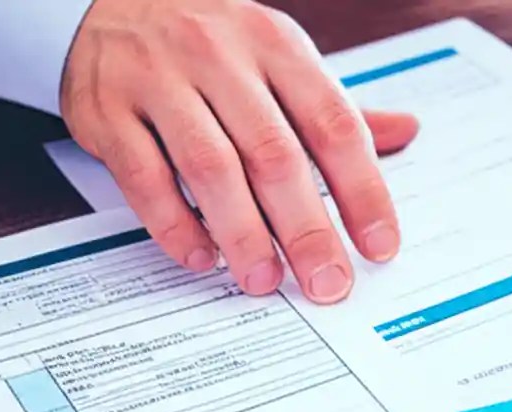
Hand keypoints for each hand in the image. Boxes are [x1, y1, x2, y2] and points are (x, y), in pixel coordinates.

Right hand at [60, 0, 419, 303]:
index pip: (332, 123)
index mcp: (275, 44)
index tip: (379, 246)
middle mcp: (219, 57)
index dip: (361, 190)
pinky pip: (145, 178)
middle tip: (326, 283)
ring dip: (243, 234)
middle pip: (274, 154)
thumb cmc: (207, 42)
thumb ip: (331, 105)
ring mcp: (159, 81)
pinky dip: (175, 225)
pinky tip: (201, 256)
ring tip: (264, 280)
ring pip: (210, 168)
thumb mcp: (276, 55)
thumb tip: (405, 132)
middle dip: (306, 229)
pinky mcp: (108, 111)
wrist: (106, 2)